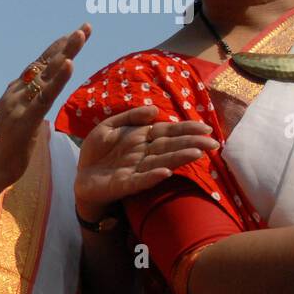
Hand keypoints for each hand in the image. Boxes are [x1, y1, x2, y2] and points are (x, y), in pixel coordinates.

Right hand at [0, 23, 91, 202]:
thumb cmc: (2, 153)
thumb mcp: (19, 126)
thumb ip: (27, 113)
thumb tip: (38, 110)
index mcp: (14, 95)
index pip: (38, 67)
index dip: (56, 50)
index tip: (72, 35)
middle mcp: (16, 94)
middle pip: (45, 64)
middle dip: (66, 44)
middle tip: (84, 27)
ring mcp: (20, 104)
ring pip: (47, 74)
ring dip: (65, 53)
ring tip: (80, 34)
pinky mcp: (26, 118)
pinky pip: (46, 96)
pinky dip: (59, 79)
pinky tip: (70, 64)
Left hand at [74, 105, 217, 220]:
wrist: (80, 176)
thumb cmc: (98, 151)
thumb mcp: (109, 127)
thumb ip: (131, 117)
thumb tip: (155, 109)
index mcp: (141, 138)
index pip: (167, 132)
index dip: (186, 130)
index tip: (205, 129)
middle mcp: (143, 154)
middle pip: (169, 147)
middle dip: (191, 144)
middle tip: (212, 144)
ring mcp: (135, 170)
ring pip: (160, 163)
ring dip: (177, 158)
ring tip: (195, 154)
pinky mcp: (124, 184)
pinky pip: (140, 180)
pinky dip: (152, 177)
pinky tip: (165, 173)